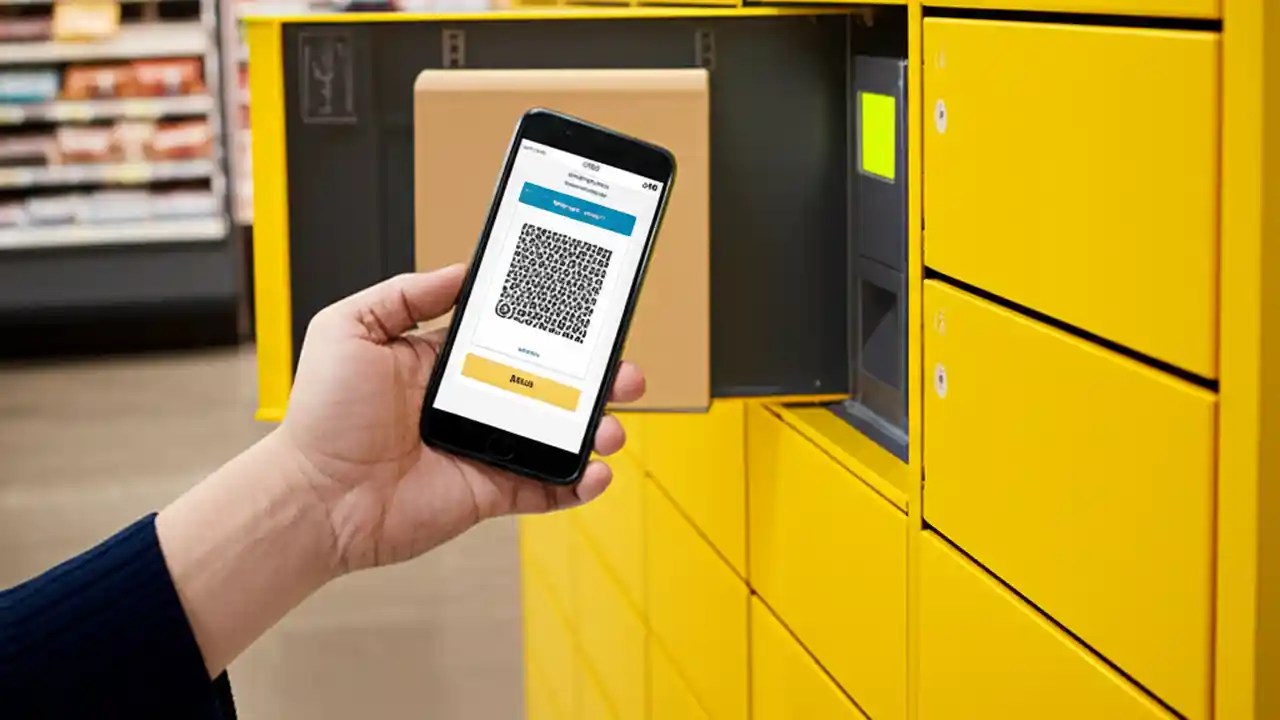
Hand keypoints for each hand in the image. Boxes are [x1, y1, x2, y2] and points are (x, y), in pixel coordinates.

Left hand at [278, 264, 644, 573]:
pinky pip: (545, 489)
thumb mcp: (349, 327)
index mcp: (445, 361)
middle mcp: (472, 401)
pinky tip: (595, 471)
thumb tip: (458, 270)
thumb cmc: (321, 415)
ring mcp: (485, 447)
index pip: (512, 335)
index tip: (584, 311)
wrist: (314, 495)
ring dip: (595, 427)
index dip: (551, 325)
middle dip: (594, 376)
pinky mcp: (490, 492)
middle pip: (550, 384)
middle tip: (621, 369)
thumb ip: (404, 293)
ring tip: (612, 423)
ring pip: (558, 435)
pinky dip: (577, 484)